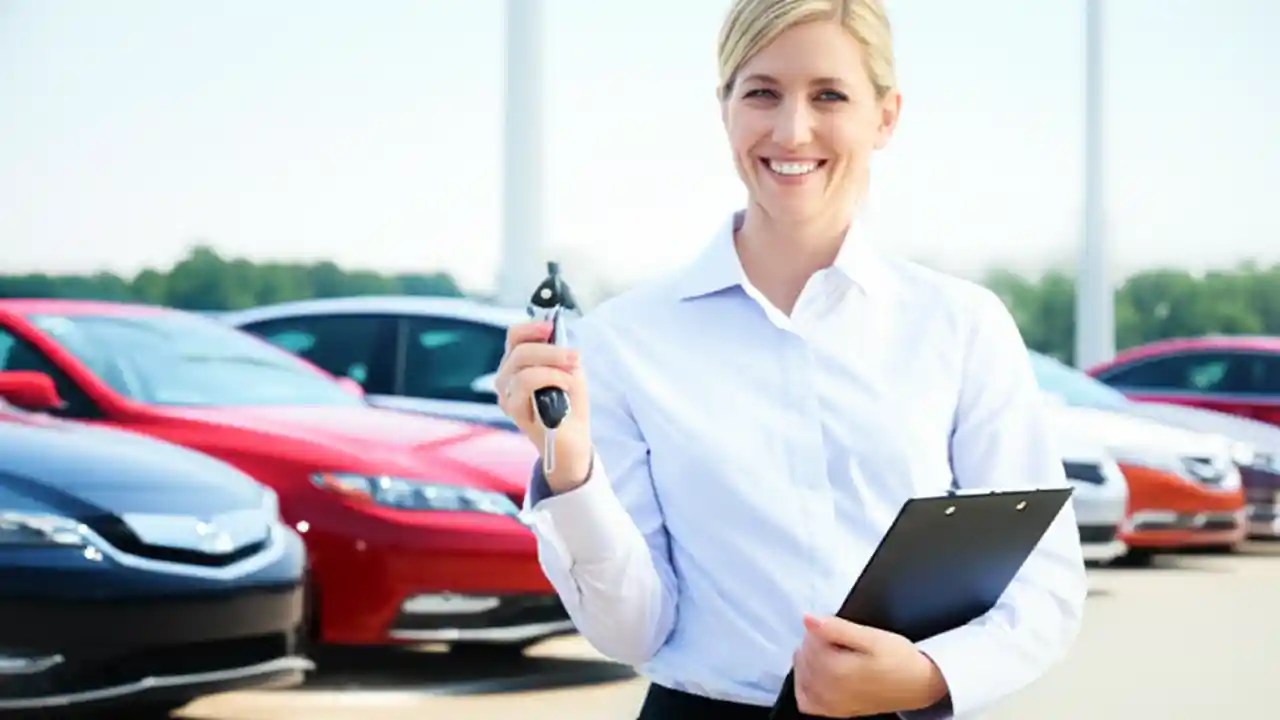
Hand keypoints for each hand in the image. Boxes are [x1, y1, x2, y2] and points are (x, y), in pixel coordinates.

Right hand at [495, 320, 593, 492]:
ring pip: (521, 365)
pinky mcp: (512, 409)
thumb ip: (560, 353)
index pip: (514, 336)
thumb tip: (555, 336)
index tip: (551, 328)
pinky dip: (551, 379)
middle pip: (519, 349)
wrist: (572, 439)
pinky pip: (527, 382)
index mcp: (518, 363)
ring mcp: (507, 394)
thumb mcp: (569, 370)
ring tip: (571, 375)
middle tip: (574, 356)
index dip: (532, 328)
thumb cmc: (570, 404)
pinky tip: (564, 389)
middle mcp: (506, 377)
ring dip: (552, 365)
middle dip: (550, 349)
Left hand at [793, 614, 948, 716]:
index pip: (809, 641)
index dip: (820, 628)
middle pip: (803, 657)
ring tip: (832, 652)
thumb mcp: (871, 636)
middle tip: (837, 637)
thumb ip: (836, 628)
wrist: (919, 685)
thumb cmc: (900, 660)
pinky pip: (805, 700)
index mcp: (837, 670)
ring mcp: (831, 704)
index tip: (836, 626)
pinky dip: (805, 685)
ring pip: (800, 675)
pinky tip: (818, 674)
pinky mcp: (835, 712)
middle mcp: (829, 691)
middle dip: (815, 642)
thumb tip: (807, 618)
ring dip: (808, 659)